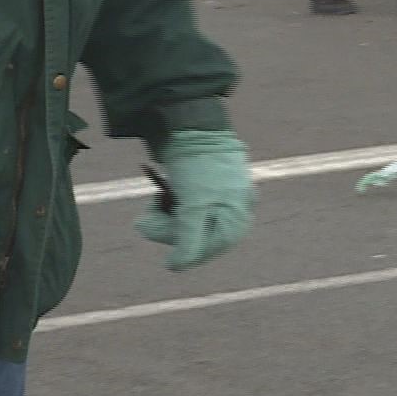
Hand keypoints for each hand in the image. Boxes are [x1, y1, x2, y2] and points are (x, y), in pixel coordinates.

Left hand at [135, 131, 254, 271]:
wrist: (196, 127)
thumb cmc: (200, 167)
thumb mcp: (194, 207)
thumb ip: (188, 241)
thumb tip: (176, 268)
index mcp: (236, 223)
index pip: (199, 252)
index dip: (176, 242)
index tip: (160, 223)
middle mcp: (231, 217)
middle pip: (191, 240)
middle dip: (168, 224)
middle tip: (160, 200)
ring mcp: (219, 205)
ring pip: (183, 226)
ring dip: (165, 211)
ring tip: (166, 190)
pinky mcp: (206, 195)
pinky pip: (181, 211)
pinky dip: (168, 203)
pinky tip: (170, 188)